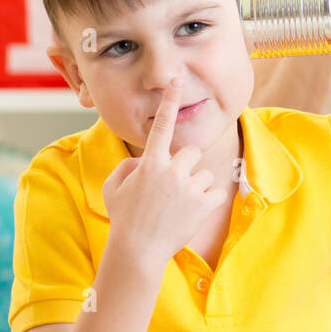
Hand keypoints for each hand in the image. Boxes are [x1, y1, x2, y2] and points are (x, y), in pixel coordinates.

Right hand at [100, 73, 227, 264]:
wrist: (138, 251)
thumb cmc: (124, 219)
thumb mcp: (113, 187)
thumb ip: (128, 165)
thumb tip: (144, 160)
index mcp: (150, 163)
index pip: (162, 125)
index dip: (169, 100)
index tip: (177, 79)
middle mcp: (171, 170)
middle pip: (190, 152)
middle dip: (185, 165)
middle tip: (173, 186)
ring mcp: (189, 187)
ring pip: (205, 172)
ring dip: (196, 185)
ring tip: (180, 205)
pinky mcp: (204, 204)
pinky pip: (217, 191)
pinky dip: (209, 201)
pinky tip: (193, 213)